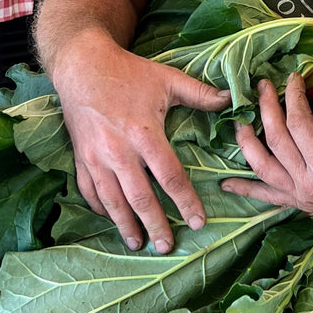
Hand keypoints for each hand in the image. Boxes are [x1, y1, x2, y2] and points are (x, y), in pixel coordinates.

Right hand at [55, 36, 229, 253]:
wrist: (82, 66)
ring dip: (125, 224)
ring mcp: (96, 157)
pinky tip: (111, 220)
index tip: (199, 221)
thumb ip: (200, 94)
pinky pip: (88, 190)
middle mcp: (119, 151)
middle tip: (168, 246)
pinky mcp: (80, 158)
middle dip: (155, 224)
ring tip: (138, 244)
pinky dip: (100, 208)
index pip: (170, 176)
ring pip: (112, 200)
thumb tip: (232, 99)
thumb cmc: (128, 73)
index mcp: (144, 134)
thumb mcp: (167, 79)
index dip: (186, 201)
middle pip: (140, 197)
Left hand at [222, 73, 312, 218]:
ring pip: (262, 167)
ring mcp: (301, 197)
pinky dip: (246, 189)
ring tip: (238, 120)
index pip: (298, 122)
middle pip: (275, 140)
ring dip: (246, 142)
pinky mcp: (300, 203)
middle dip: (266, 108)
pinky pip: (267, 197)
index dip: (292, 96)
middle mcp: (308, 184)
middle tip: (262, 86)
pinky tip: (226, 183)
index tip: (292, 77)